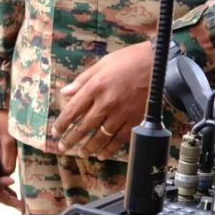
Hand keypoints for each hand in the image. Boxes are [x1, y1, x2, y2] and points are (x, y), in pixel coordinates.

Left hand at [56, 42, 154, 159]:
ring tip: (82, 153)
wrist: (158, 63)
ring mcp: (121, 113)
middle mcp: (106, 102)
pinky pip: (119, 139)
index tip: (55, 132)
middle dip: (71, 139)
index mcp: (95, 87)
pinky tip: (102, 154)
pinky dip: (109, 149)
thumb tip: (65, 92)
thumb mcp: (102, 64)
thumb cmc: (129, 60)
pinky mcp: (135, 120)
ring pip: (100, 136)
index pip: (73, 110)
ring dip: (89, 147)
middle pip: (84, 126)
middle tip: (63, 147)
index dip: (62, 123)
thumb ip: (82, 80)